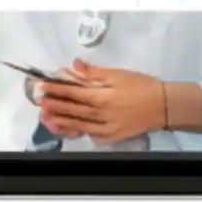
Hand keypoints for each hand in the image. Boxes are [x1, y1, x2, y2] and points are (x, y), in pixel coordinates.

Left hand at [37, 60, 165, 142]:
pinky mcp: (111, 137)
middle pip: (73, 110)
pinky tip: (66, 130)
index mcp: (102, 97)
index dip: (56, 90)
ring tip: (46, 119)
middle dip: (54, 106)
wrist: (163, 106)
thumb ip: (95, 72)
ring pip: (78, 125)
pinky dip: (78, 132)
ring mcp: (106, 128)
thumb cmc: (142, 87)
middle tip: (39, 104)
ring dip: (61, 122)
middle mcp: (101, 114)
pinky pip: (91, 135)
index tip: (42, 88)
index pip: (73, 93)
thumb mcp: (119, 74)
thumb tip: (75, 65)